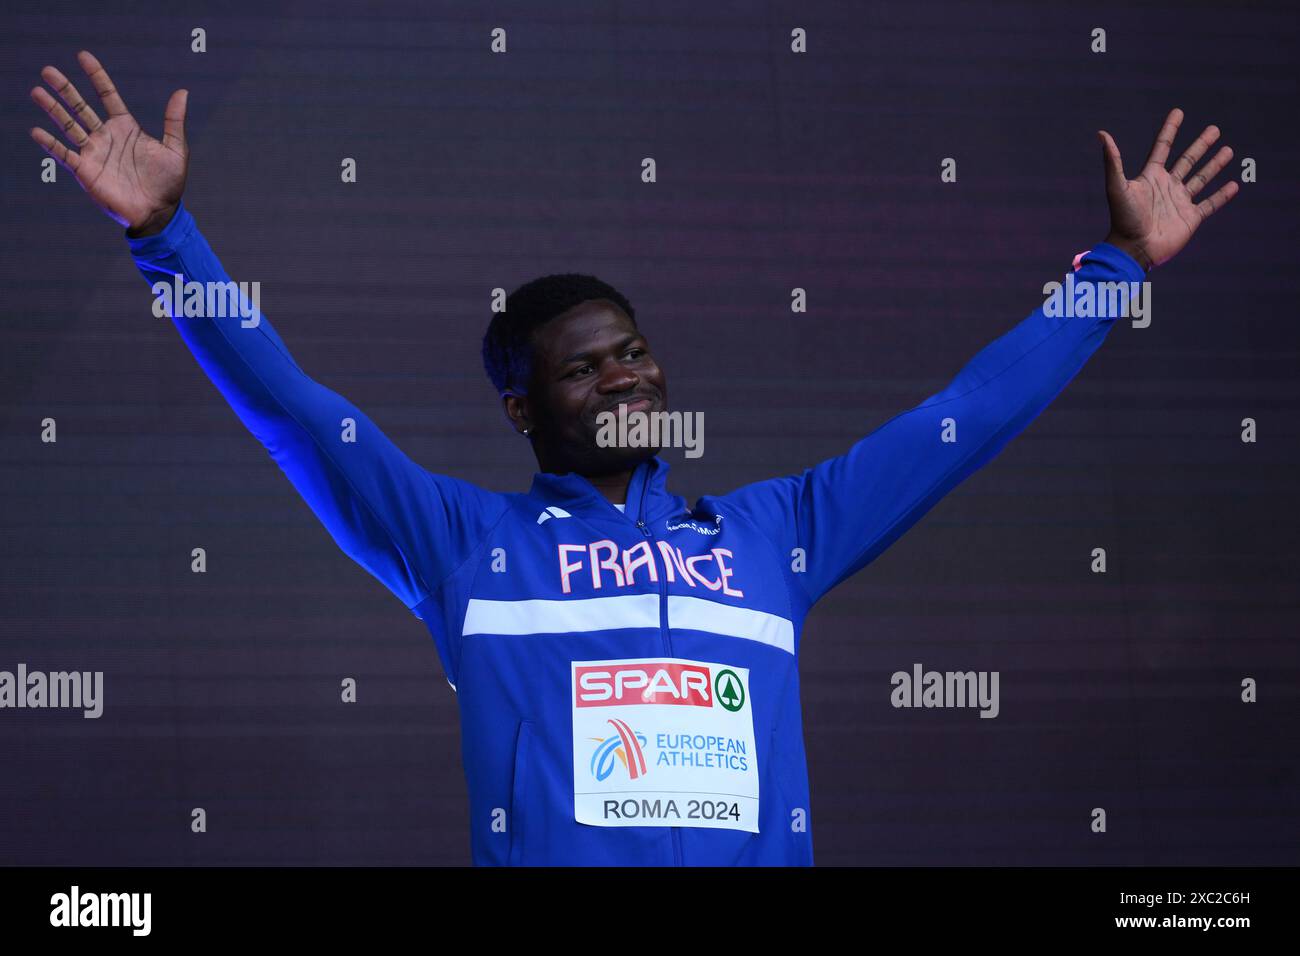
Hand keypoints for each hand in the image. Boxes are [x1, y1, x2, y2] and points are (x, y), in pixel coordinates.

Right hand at [29, 50, 188, 235]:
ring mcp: (94, 153)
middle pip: (80, 106)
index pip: (108, 95)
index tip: (83, 56)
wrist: (159, 212)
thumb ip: (174, 121)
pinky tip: (37, 131)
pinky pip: (65, 154)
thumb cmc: (168, 183)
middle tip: (48, 71)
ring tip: (37, 91)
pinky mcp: (86, 171)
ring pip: (69, 125)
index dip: (97, 76)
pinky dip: (51, 144)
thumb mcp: (175, 149)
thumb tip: (182, 92)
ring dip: (53, 109)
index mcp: (126, 128)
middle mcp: (106, 137)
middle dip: (65, 89)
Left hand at [1097, 108, 1238, 270]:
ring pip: (1201, 178)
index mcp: (1151, 177)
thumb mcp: (1117, 187)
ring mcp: (1180, 202)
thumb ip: (1113, 161)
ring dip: (1214, 164)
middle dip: (1200, 145)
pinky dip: (1222, 195)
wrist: (1134, 249)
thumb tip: (1102, 134)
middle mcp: (1167, 187)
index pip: (1162, 147)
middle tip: (1214, 129)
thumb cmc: (1124, 219)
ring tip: (1228, 150)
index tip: (1179, 112)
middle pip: (1187, 160)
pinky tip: (1234, 184)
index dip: (1170, 130)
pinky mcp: (1190, 218)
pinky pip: (1209, 204)